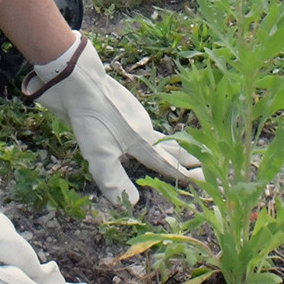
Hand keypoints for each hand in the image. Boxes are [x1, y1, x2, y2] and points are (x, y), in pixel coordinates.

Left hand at [26, 35, 202, 205]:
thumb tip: (132, 205)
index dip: (184, 173)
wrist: (78, 78)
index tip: (205, 179)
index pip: (167, 162)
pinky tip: (141, 132)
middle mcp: (143, 127)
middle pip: (169, 145)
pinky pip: (141, 122)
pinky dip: (148, 132)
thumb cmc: (92, 118)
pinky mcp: (119, 105)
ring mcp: (132, 114)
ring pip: (156, 132)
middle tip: (202, 162)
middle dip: (185, 156)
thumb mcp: (100, 155)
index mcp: (143, 141)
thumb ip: (115, 181)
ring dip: (169, 143)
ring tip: (178, 150)